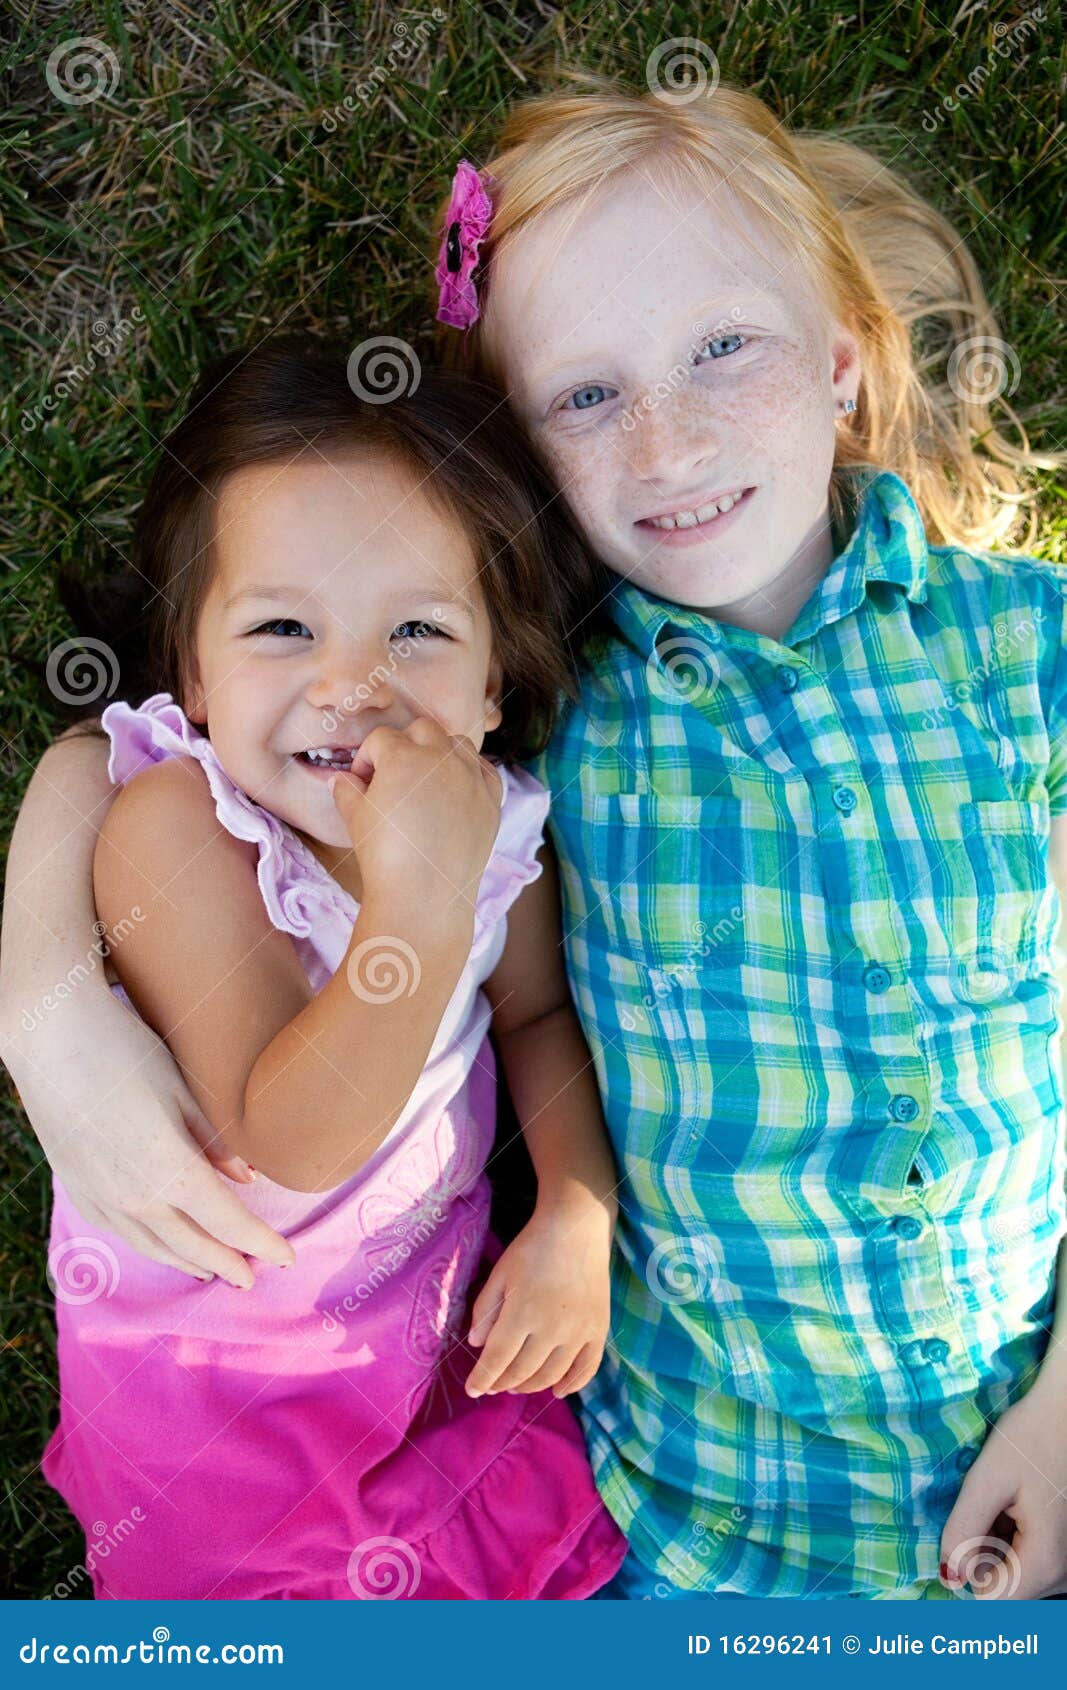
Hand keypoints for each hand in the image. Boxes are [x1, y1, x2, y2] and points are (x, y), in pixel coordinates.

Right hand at [4, 988, 295, 1287]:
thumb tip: (248, 1178)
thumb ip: (217, 1140)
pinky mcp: (78, 1187)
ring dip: (187, 1262)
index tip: (286, 1257)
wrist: (47, 1038)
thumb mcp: (184, 1089)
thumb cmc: (123, 1051)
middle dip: (227, 1264)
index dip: (262, 1243)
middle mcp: (134, 1198)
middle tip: (252, 1278)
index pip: (230, 1224)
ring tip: (210, 1271)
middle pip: (193, 1246)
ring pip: (152, 1246)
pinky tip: (158, 1243)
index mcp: (171, 1173)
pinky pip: (120, 1231)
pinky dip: (148, 1245)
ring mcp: (101, 1197)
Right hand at [328, 717, 501, 915]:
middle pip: (423, 729)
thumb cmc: (384, 857)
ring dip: (440, 752)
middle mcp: (442, 759)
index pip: (381, 739)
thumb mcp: (356, 819)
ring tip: (427, 781)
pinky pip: (484, 771)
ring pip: (458, 743)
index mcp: (403, 757)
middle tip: (395, 775)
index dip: (367, 758)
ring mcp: (471, 778)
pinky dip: (470, 774)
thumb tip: (342, 779)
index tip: (363, 782)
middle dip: (405, 744)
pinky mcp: (491, 800)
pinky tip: (455, 793)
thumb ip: (347, 790)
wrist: (424, 896)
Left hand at [464, 1195, 612, 1399]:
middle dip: (503, 1383)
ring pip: (552, 1375)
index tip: (473, 1390)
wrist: (577, 1228)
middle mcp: (551, 1328)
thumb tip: (477, 1345)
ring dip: (531, 1386)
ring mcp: (578, 1332)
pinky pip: (586, 1368)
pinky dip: (572, 1385)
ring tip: (517, 1385)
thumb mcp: (500, 1273)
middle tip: (494, 1385)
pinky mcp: (598, 1329)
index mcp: (521, 1313)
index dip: (482, 1379)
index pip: (497, 1359)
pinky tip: (558, 1390)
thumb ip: (486, 1309)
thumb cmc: (532, 1248)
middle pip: (522, 1371)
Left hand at [940, 1366, 1066, 1597]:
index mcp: (1046, 1562)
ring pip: (1020, 1575)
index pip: (993, 1601)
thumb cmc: (1032, 1436)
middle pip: (1007, 1588)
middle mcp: (1066, 1573)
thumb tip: (949, 1574)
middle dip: (982, 1556)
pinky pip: (1033, 1561)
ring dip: (998, 1546)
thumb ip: (965, 1529)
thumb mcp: (989, 1477)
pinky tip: (1015, 1506)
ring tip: (1001, 1502)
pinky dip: (1015, 1539)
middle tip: (984, 1507)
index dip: (966, 1572)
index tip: (958, 1536)